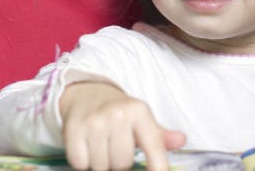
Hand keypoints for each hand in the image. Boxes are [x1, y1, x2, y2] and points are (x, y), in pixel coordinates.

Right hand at [59, 82, 185, 170]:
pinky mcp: (72, 130)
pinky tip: (85, 146)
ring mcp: (94, 122)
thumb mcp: (141, 118)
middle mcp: (118, 114)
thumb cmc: (118, 112)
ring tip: (100, 145)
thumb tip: (181, 140)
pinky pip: (81, 164)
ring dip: (100, 162)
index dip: (158, 167)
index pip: (154, 147)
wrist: (84, 91)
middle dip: (118, 162)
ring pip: (102, 166)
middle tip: (114, 147)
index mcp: (139, 111)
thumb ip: (159, 136)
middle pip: (123, 163)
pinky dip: (82, 161)